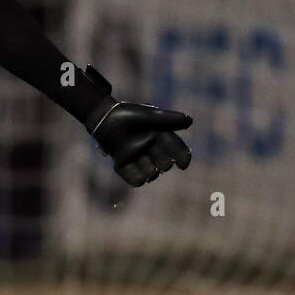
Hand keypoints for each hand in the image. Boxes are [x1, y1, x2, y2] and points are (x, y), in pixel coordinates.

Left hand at [81, 65, 191, 185]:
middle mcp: (151, 149)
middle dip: (164, 163)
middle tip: (162, 162)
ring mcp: (137, 157)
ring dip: (151, 172)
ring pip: (150, 173)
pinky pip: (134, 179)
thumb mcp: (149, 115)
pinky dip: (137, 179)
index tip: (183, 165)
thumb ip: (168, 119)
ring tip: (149, 168)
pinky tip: (140, 178)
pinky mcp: (123, 164)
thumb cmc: (128, 115)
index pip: (176, 149)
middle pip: (164, 163)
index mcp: (161, 136)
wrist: (104, 118)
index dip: (183, 157)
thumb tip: (190, 121)